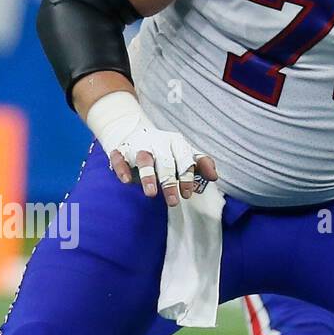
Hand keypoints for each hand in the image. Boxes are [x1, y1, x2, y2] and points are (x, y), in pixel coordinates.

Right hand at [87, 92, 217, 206]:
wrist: (135, 133)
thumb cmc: (165, 150)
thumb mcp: (184, 153)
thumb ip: (200, 163)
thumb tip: (214, 177)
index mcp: (176, 142)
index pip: (184, 159)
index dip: (187, 177)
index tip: (188, 194)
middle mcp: (158, 142)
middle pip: (166, 163)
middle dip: (170, 183)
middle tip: (174, 202)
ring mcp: (139, 146)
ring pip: (144, 159)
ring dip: (148, 177)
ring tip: (151, 194)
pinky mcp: (121, 150)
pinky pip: (119, 158)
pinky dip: (122, 169)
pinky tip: (127, 181)